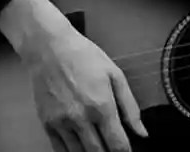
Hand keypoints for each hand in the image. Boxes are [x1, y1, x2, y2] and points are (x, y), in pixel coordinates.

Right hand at [20, 28, 147, 151]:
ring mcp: (61, 123)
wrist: (49, 48)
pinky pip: (60, 150)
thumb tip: (142, 132)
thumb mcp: (115, 75)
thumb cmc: (84, 57)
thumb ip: (130, 107)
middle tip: (114, 150)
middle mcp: (81, 118)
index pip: (117, 144)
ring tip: (100, 148)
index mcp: (102, 106)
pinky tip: (81, 148)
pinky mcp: (47, 124)